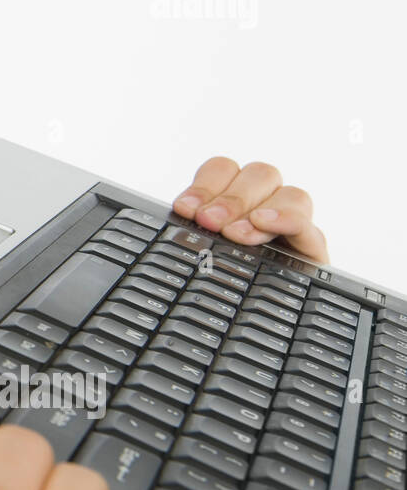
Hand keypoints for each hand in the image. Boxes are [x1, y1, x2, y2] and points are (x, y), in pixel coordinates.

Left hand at [172, 157, 329, 264]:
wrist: (264, 319)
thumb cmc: (226, 279)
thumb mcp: (206, 251)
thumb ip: (195, 232)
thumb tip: (177, 218)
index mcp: (237, 198)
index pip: (224, 169)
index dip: (204, 184)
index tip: (184, 209)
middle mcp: (268, 204)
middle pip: (259, 174)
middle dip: (229, 198)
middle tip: (208, 221)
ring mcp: (293, 224)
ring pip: (289, 193)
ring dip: (256, 210)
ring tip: (234, 234)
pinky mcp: (312, 248)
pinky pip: (308, 223)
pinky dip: (286, 219)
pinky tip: (264, 225)